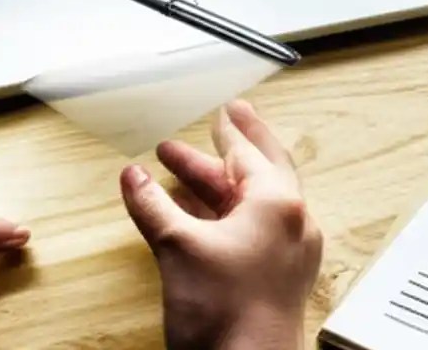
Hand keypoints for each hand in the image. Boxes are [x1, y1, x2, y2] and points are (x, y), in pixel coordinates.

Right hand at [121, 100, 322, 349]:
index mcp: (277, 203)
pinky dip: (231, 213)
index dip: (226, 130)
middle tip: (227, 119)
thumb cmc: (228, 316)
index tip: (225, 111)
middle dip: (235, 146)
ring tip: (188, 170)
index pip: (247, 153)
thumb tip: (134, 177)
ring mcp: (291, 250)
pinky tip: (203, 216)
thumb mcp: (177, 248)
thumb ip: (153, 206)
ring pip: (257, 200)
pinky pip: (258, 228)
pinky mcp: (281, 276)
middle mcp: (293, 221)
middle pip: (262, 169)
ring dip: (224, 183)